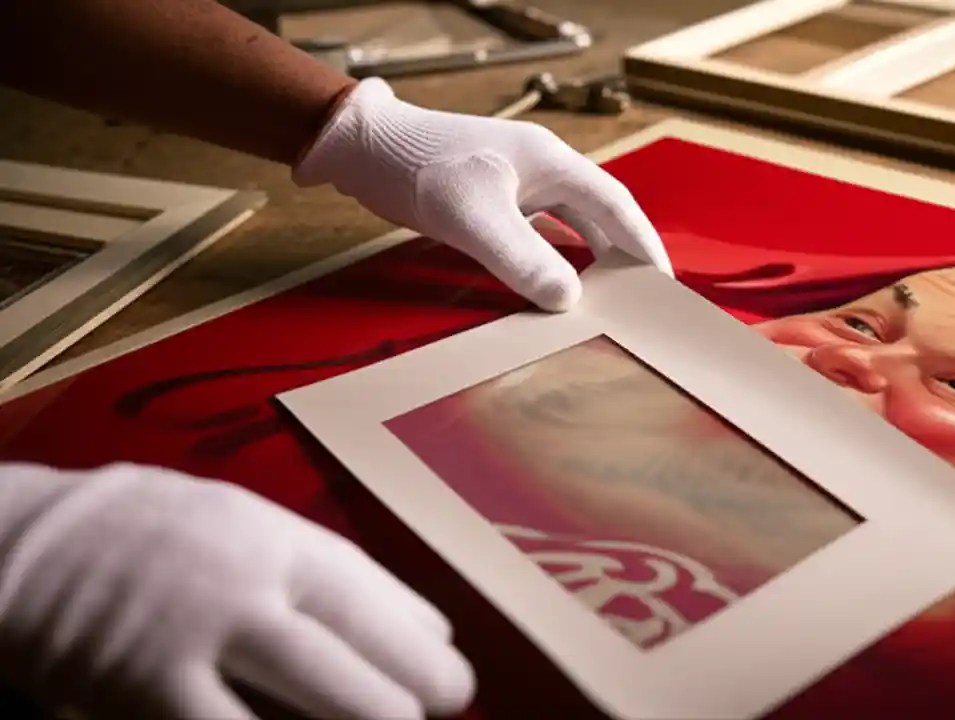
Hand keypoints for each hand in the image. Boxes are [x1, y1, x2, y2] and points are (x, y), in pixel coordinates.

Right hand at [0, 462, 473, 719]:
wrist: (43, 538)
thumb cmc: (175, 536)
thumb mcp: (262, 527)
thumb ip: (341, 579)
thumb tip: (435, 629)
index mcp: (281, 543)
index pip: (376, 607)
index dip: (425, 658)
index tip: (455, 687)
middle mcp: (242, 594)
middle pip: (352, 680)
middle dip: (400, 714)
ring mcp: (186, 649)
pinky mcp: (136, 694)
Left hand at [292, 78, 671, 311]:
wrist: (364, 146)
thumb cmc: (419, 166)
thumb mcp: (474, 218)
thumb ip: (523, 259)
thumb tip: (569, 300)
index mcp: (551, 162)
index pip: (616, 206)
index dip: (644, 245)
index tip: (663, 283)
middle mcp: (542, 169)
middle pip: (600, 215)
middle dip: (624, 256)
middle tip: (641, 300)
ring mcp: (517, 182)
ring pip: (571, 224)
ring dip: (591, 257)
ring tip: (608, 296)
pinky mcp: (493, 196)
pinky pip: (541, 230)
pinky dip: (556, 256)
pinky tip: (557, 280)